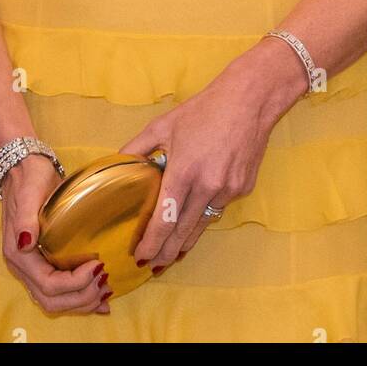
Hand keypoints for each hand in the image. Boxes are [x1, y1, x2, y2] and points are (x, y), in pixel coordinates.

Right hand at [0, 153, 111, 315]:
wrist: (25, 169)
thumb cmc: (29, 179)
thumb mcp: (28, 192)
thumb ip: (25, 218)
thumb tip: (25, 241)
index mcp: (18, 254)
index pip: (48, 284)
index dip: (74, 282)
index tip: (98, 265)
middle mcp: (23, 267)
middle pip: (51, 300)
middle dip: (81, 298)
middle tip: (106, 282)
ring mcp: (32, 268)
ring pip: (55, 301)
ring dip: (82, 302)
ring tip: (106, 293)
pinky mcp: (43, 264)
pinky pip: (59, 292)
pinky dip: (79, 298)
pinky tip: (99, 300)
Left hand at [117, 41, 304, 271]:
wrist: (249, 100)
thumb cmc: (203, 110)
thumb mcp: (163, 124)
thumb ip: (137, 147)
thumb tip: (117, 163)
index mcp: (184, 171)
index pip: (164, 218)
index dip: (152, 242)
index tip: (141, 257)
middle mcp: (207, 186)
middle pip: (184, 231)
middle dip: (167, 252)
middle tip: (154, 265)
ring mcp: (228, 189)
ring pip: (203, 223)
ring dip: (186, 240)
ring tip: (173, 253)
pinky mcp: (243, 188)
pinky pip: (219, 206)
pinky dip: (206, 211)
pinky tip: (198, 209)